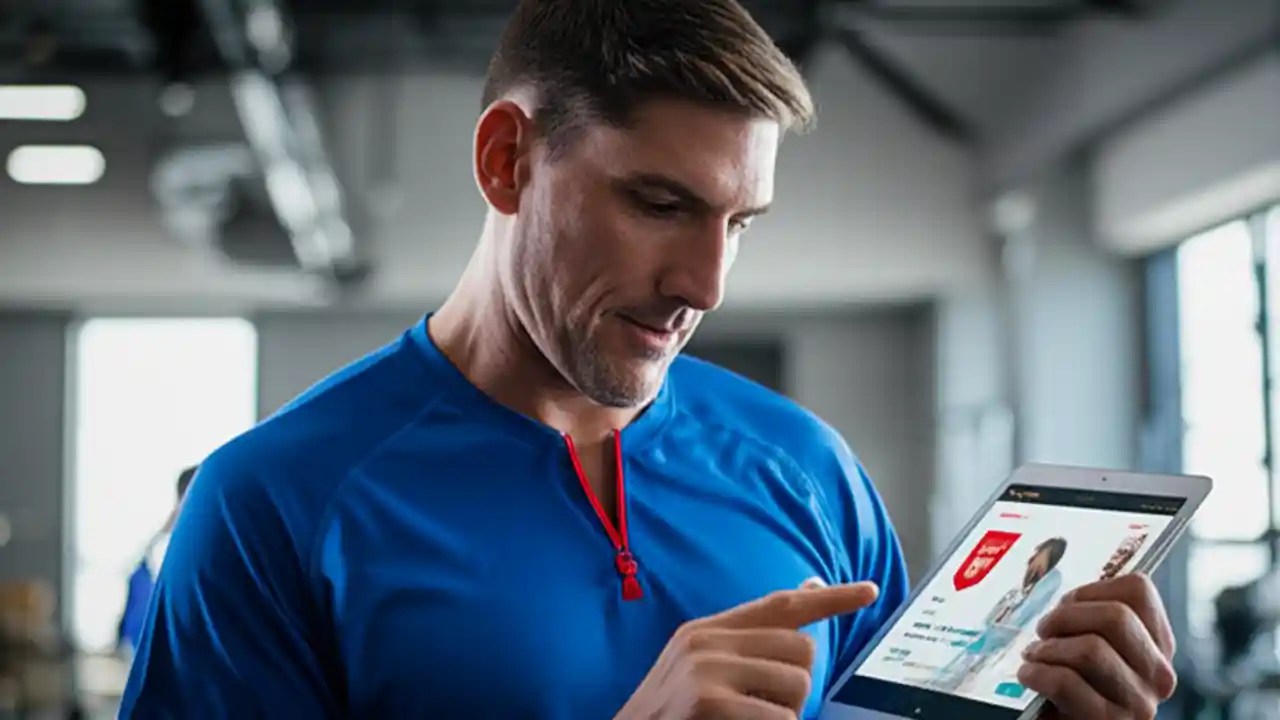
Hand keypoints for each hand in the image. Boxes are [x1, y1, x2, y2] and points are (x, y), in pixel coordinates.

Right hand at [615, 582, 879, 719]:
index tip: (870, 590)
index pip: (780, 605)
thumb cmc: (670, 719)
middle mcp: (706, 642)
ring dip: (785, 716)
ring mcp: (706, 670)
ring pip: (798, 685)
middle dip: (797, 689)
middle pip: (801, 649)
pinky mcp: (708, 701)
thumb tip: (805, 602)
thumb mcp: (701, 671)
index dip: (830, 598)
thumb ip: (748, 642)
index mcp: (706, 632)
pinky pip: (782, 719)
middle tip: (759, 713)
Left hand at [1018, 574, 1176, 719]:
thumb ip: (1093, 619)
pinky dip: (1037, 673)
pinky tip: (1029, 675)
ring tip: (1034, 655)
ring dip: (1048, 648)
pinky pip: (1066, 682)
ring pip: (1092, 649)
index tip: (1067, 605)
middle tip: (1044, 630)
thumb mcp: (1099, 646)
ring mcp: (1138, 702)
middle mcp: (1158, 673)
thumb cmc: (1079, 684)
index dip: (1092, 590)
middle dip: (1065, 616)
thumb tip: (1065, 601)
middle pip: (1117, 617)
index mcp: (1158, 645)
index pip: (1139, 590)